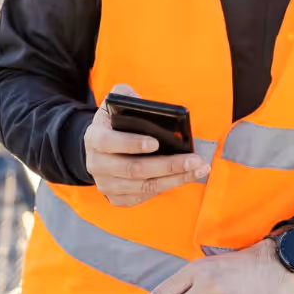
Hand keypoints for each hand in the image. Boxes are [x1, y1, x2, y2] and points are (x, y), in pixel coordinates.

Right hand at [87, 83, 207, 206]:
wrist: (99, 148)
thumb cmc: (114, 123)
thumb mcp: (114, 103)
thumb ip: (125, 95)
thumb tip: (143, 101)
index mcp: (95, 138)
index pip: (109, 142)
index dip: (132, 144)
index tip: (156, 143)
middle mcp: (97, 164)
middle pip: (134, 170)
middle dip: (168, 166)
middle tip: (194, 160)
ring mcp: (106, 184)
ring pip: (144, 187)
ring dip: (175, 180)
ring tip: (198, 169)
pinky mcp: (116, 198)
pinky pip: (143, 197)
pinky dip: (166, 188)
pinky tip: (184, 178)